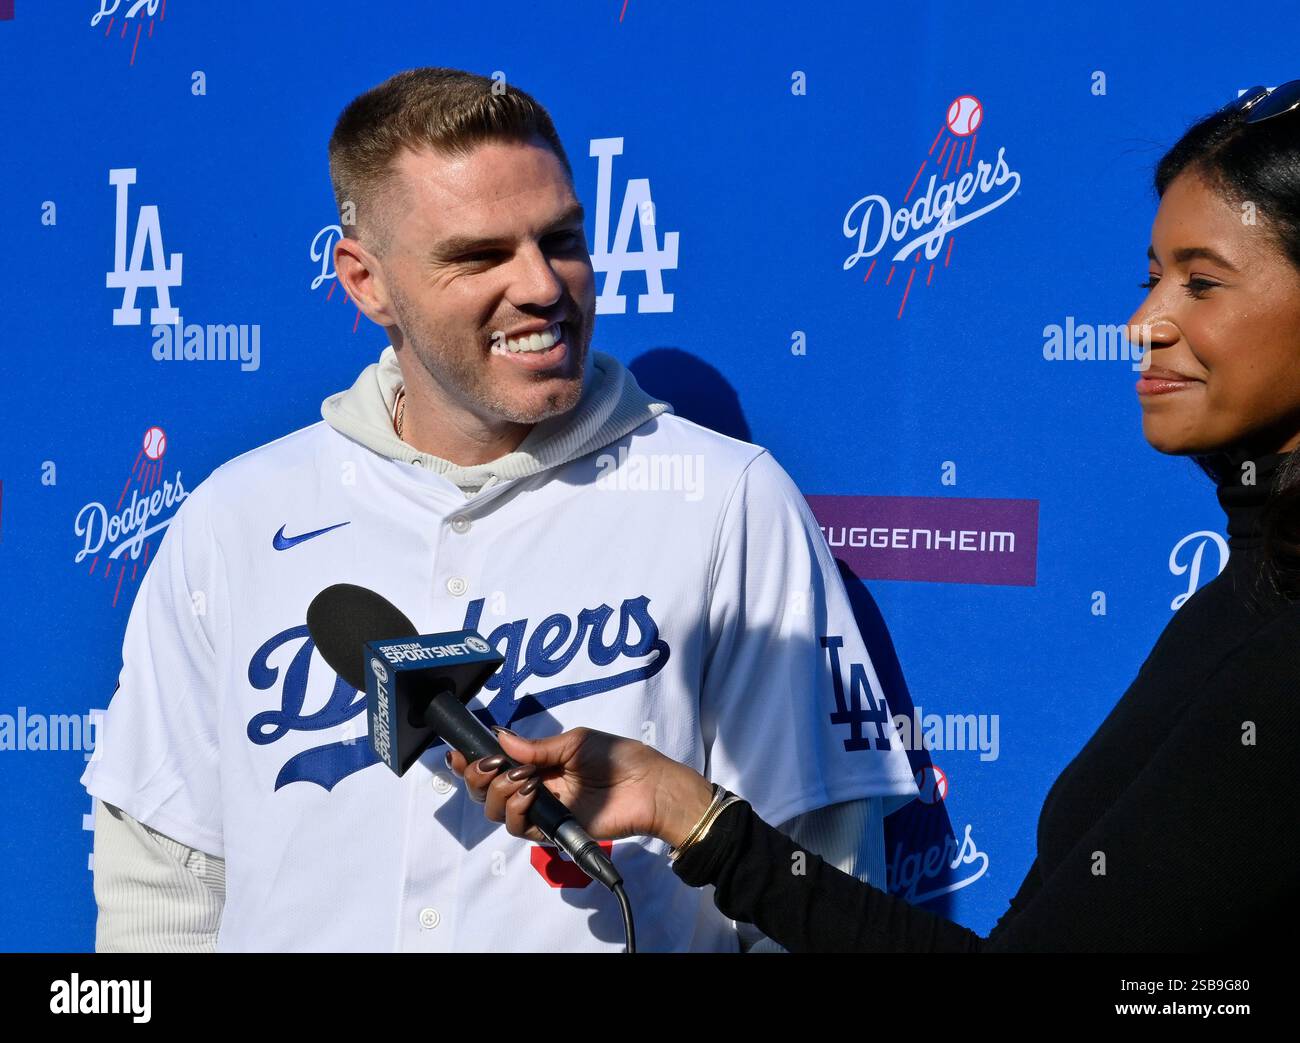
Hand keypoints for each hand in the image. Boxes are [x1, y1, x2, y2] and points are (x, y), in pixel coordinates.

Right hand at [446, 727, 715, 846]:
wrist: (647, 787)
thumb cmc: (617, 758)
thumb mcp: (574, 742)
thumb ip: (536, 748)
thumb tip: (501, 738)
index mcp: (536, 763)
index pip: (495, 764)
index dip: (471, 761)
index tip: (458, 752)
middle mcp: (533, 787)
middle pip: (484, 790)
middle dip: (478, 776)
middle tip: (493, 764)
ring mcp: (541, 809)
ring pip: (495, 811)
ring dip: (499, 792)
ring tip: (525, 780)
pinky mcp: (552, 830)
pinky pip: (519, 827)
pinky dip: (517, 809)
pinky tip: (533, 793)